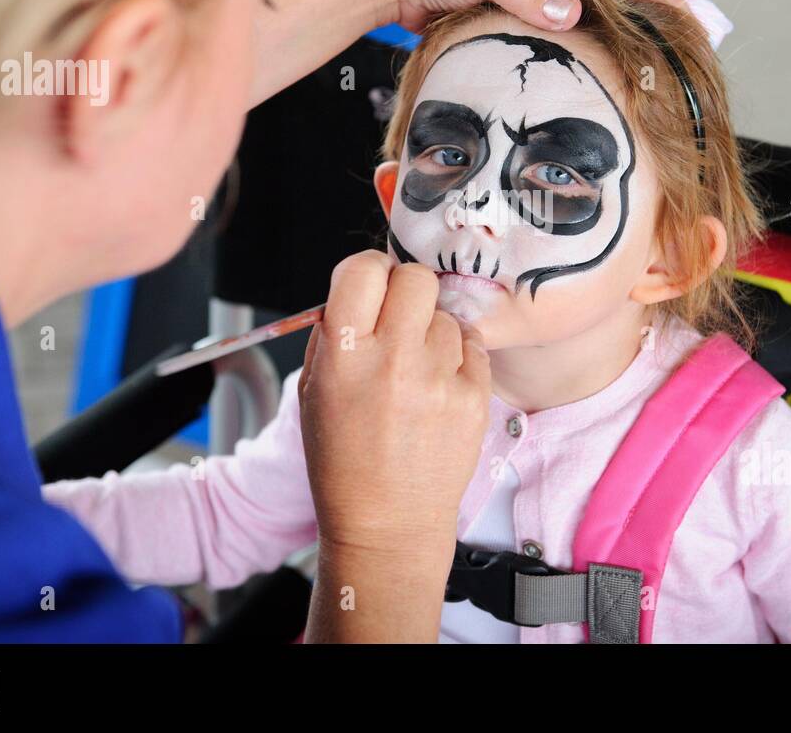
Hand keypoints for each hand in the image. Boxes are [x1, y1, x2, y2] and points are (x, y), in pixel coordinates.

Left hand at [257, 0, 684, 100]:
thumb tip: (571, 14)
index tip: (691, 23)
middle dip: (651, 23)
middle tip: (684, 57)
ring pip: (593, 20)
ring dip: (622, 44)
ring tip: (653, 76)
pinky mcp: (521, 17)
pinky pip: (565, 38)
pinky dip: (587, 55)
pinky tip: (599, 82)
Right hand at [297, 251, 490, 640]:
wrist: (388, 522)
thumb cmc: (345, 460)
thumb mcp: (316, 391)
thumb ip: (335, 332)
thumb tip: (361, 287)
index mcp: (344, 354)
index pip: (364, 268)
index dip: (369, 272)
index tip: (372, 287)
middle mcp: (394, 359)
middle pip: (416, 278)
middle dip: (406, 292)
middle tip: (400, 321)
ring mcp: (440, 377)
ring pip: (446, 314)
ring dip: (432, 331)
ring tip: (418, 371)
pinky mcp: (475, 395)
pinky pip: (473, 344)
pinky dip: (458, 357)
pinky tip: (440, 388)